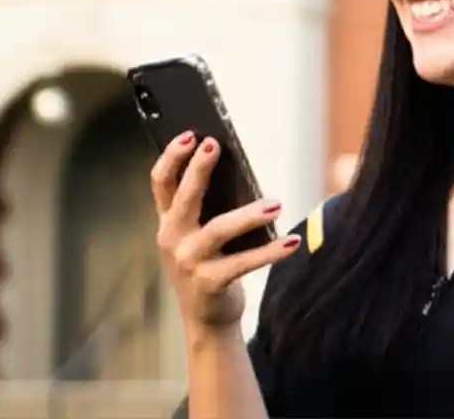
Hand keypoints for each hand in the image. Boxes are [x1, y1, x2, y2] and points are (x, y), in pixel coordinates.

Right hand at [151, 131, 301, 332]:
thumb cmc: (211, 267)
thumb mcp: (202, 237)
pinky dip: (270, 252)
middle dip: (198, 169)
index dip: (172, 157)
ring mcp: (188, 262)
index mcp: (169, 222)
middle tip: (214, 145)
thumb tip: (240, 173)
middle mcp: (172, 239)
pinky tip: (292, 242)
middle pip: (185, 197)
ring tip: (276, 204)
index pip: (161, 182)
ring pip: (218, 230)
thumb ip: (211, 209)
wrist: (207, 320)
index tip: (189, 134)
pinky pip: (243, 263)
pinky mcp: (209, 283)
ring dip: (248, 215)